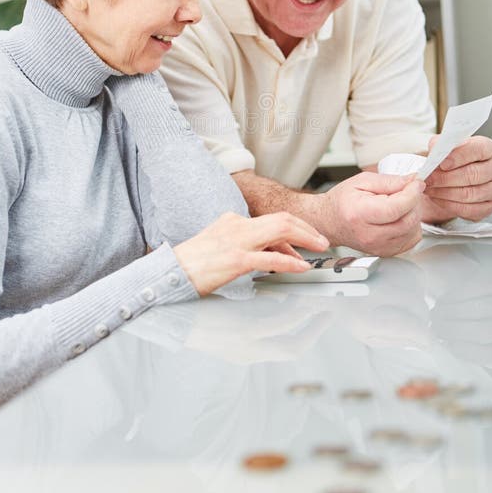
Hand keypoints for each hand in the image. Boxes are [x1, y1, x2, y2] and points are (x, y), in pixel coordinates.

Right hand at [173, 211, 328, 295]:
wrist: (169, 273)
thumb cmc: (195, 265)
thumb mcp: (223, 248)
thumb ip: (249, 247)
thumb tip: (278, 255)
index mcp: (233, 221)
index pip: (271, 220)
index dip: (294, 232)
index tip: (307, 243)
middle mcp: (237, 225)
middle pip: (281, 219)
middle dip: (306, 229)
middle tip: (322, 241)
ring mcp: (236, 241)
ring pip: (280, 229)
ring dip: (305, 238)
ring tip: (319, 248)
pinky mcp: (235, 260)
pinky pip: (269, 257)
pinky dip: (289, 261)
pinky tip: (301, 267)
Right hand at [318, 172, 424, 255]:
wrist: (330, 222)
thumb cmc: (342, 202)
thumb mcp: (362, 181)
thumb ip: (389, 181)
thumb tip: (411, 180)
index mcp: (360, 214)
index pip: (396, 207)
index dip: (412, 193)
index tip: (416, 183)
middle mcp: (370, 235)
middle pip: (407, 221)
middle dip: (414, 202)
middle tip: (409, 191)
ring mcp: (378, 247)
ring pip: (412, 232)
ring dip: (413, 215)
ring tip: (401, 204)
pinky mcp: (385, 252)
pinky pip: (410, 241)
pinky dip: (411, 227)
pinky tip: (400, 218)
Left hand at [421, 135, 491, 222]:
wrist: (455, 178)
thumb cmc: (452, 160)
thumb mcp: (445, 147)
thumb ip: (439, 144)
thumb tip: (435, 149)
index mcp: (488, 148)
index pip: (478, 150)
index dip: (458, 157)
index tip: (441, 163)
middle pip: (473, 174)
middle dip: (446, 178)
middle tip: (428, 179)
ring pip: (470, 194)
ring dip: (444, 193)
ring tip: (429, 189)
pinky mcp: (490, 207)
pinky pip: (469, 210)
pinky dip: (449, 205)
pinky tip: (437, 198)